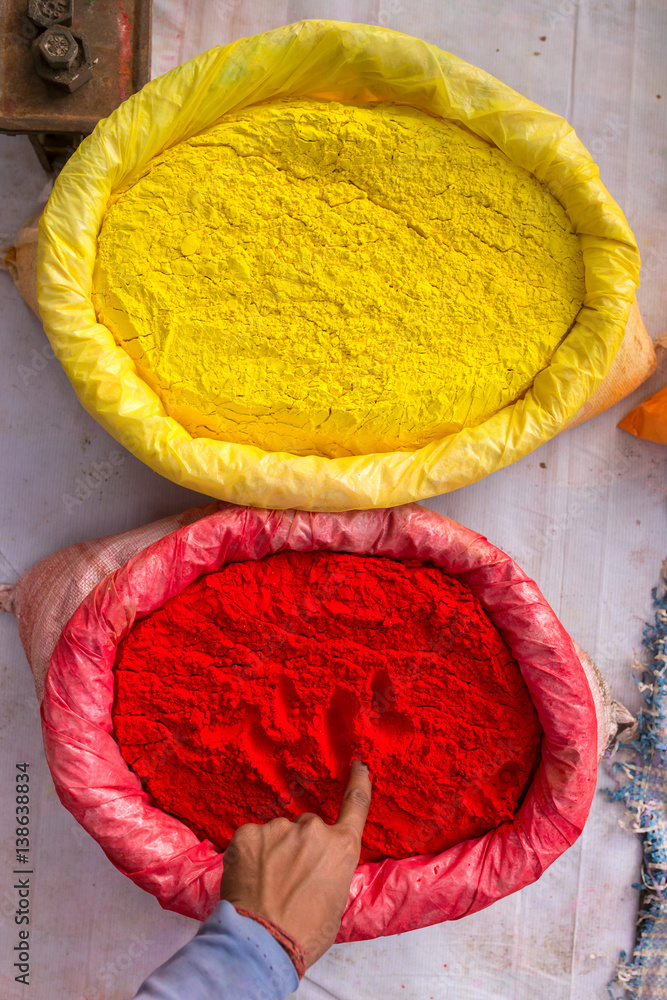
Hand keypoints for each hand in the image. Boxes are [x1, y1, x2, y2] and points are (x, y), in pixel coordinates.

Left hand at [219, 760, 371, 966]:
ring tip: (265, 887)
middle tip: (288, 881)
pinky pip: (251, 839)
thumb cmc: (305, 933)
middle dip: (299, 847)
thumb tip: (321, 866)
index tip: (358, 765)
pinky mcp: (247, 834)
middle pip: (307, 827)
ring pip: (276, 834)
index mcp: (341, 847)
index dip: (359, 781)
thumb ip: (332, 870)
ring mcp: (278, 829)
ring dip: (272, 852)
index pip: (356, 803)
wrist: (262, 944)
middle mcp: (312, 829)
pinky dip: (249, 855)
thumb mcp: (336, 902)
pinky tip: (248, 880)